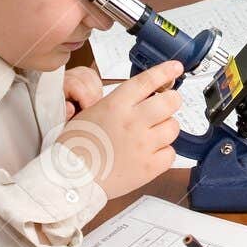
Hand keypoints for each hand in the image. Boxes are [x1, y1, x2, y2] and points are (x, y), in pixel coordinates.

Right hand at [53, 61, 182, 198]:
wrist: (71, 177)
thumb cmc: (76, 146)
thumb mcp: (92, 112)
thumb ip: (119, 104)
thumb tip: (142, 98)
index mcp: (116, 105)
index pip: (148, 81)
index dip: (165, 72)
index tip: (175, 68)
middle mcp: (133, 121)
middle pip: (170, 102)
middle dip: (171, 101)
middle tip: (165, 107)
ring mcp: (143, 145)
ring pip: (173, 127)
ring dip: (166, 129)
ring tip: (151, 136)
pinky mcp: (149, 167)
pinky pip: (171, 154)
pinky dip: (163, 154)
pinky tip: (149, 154)